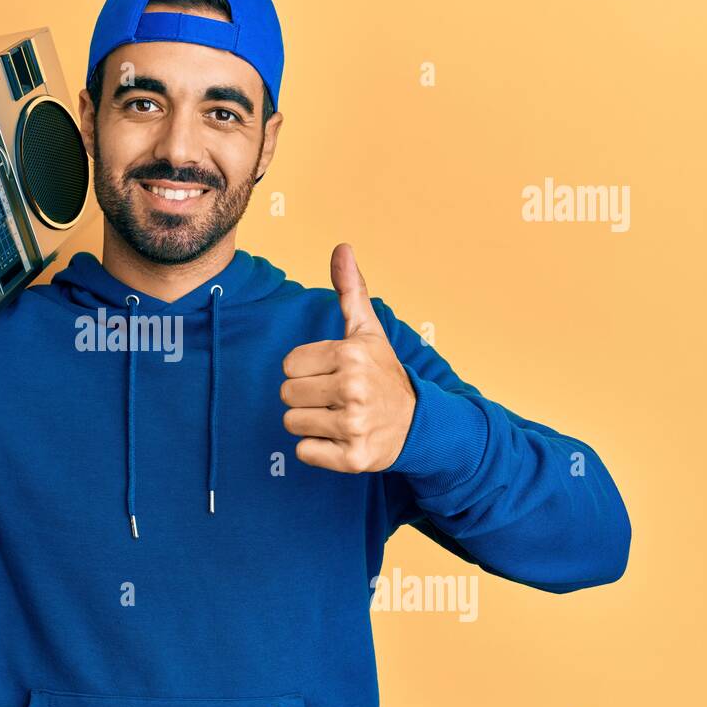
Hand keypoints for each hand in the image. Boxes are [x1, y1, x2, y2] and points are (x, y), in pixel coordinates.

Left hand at [280, 243, 416, 472]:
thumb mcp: (368, 331)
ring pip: (292, 423)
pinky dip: (318, 450)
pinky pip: (305, 452)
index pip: (288, 365)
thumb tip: (342, 247)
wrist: (419, 423)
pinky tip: (341, 439)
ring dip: (310, 423)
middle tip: (334, 398)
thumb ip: (350, 290)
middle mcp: (353, 389)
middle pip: (286, 394)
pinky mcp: (353, 459)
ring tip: (338, 417)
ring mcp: (354, 425)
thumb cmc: (383, 373)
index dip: (306, 370)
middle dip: (306, 397)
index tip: (332, 374)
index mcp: (350, 355)